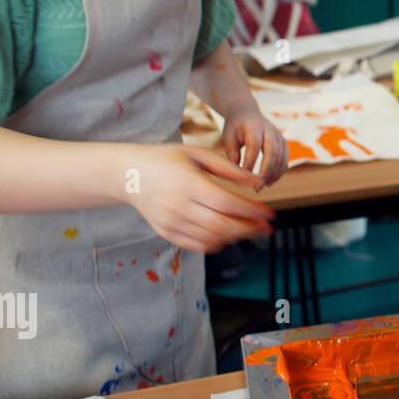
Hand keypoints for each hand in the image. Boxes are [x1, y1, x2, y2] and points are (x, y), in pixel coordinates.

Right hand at [123, 144, 276, 253]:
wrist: (129, 174)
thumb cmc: (166, 159)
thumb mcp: (197, 154)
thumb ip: (227, 167)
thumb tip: (255, 181)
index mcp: (188, 184)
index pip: (227, 203)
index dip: (252, 211)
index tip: (270, 213)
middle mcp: (178, 206)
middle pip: (222, 225)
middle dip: (249, 229)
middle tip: (267, 229)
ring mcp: (170, 222)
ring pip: (211, 238)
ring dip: (236, 237)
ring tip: (251, 231)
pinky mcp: (165, 232)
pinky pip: (195, 245)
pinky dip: (215, 244)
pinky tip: (228, 237)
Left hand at [222, 110, 288, 189]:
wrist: (247, 113)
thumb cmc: (235, 127)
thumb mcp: (228, 135)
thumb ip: (232, 151)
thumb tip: (238, 170)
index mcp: (254, 126)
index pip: (254, 144)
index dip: (250, 160)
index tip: (243, 174)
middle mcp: (269, 129)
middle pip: (272, 152)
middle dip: (266, 171)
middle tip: (257, 187)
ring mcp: (279, 136)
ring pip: (281, 157)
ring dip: (273, 174)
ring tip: (262, 186)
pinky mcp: (283, 142)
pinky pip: (285, 159)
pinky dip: (279, 172)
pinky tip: (270, 182)